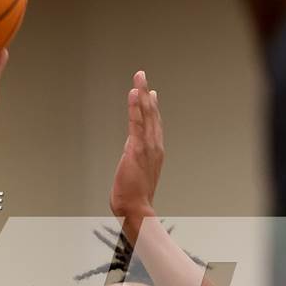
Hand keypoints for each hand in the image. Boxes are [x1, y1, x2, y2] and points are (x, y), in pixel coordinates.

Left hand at [110, 70, 163, 219]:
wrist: (136, 209)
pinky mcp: (137, 149)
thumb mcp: (134, 172)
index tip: (150, 93)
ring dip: (142, 94)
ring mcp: (147, 147)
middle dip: (146, 93)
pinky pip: (136, 124)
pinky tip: (134, 93)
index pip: (153, 125)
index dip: (152, 108)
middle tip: (142, 75)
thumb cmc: (134, 197)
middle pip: (151, 114)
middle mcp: (154, 146)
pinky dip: (135, 107)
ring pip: (146, 115)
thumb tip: (130, 148)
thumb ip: (134, 157)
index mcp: (155, 152)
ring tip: (139, 76)